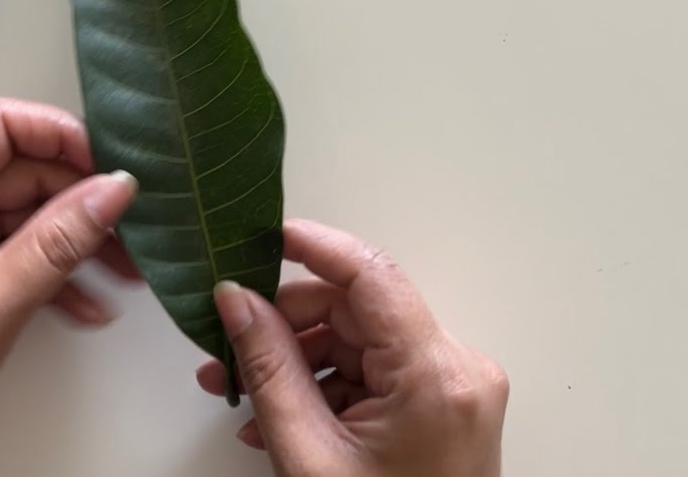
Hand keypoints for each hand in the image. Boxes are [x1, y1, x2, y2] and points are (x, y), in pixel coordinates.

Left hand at [0, 98, 138, 476]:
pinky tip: (88, 304)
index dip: (61, 137)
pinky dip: (51, 272)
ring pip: (24, 213)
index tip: (112, 171)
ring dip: (75, 243)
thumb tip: (117, 188)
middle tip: (135, 235)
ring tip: (127, 274)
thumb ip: (58, 243)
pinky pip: (12, 251)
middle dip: (82, 202)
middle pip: (20, 171)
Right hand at [195, 219, 508, 476]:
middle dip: (288, 323)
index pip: (371, 275)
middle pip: (358, 310)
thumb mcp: (308, 453)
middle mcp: (457, 370)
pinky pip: (373, 372)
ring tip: (242, 390)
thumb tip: (238, 302)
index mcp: (435, 377)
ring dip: (298, 359)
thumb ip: (269, 367)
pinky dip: (325, 385)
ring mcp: (454, 388)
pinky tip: (281, 413)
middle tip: (230, 341)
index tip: (266, 234)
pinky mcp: (442, 403)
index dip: (313, 245)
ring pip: (360, 341)